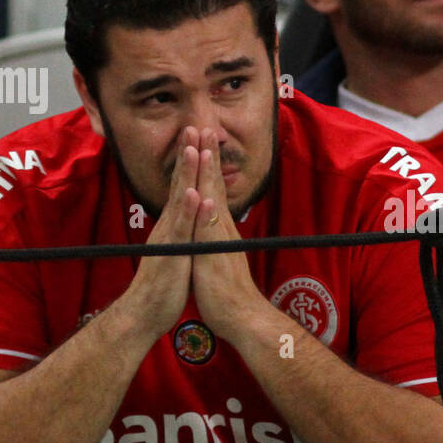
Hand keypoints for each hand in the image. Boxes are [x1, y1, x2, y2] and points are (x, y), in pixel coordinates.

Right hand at [121, 128, 202, 340]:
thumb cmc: (163, 285)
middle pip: (181, 184)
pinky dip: (191, 212)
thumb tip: (186, 213)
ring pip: (181, 201)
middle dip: (188, 155)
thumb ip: (180, 230)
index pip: (184, 186)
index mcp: (174, 224)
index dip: (192, 162)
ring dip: (188, 175)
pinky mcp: (173, 254)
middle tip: (194, 126)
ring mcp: (171, 238)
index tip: (198, 136)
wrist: (145, 312)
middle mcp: (170, 226)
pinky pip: (183, 230)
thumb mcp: (176, 250)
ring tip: (195, 149)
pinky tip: (198, 196)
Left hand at [190, 128, 268, 341]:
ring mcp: (219, 238)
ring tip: (203, 148)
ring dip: (208, 173)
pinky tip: (206, 196)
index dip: (205, 162)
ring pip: (212, 199)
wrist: (242, 315)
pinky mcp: (216, 254)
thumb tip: (213, 222)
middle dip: (207, 155)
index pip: (210, 187)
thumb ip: (216, 235)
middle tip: (203, 126)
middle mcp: (220, 226)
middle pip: (213, 184)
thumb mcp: (218, 255)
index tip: (200, 138)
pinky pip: (211, 229)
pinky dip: (208, 211)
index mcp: (217, 226)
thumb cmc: (228, 291)